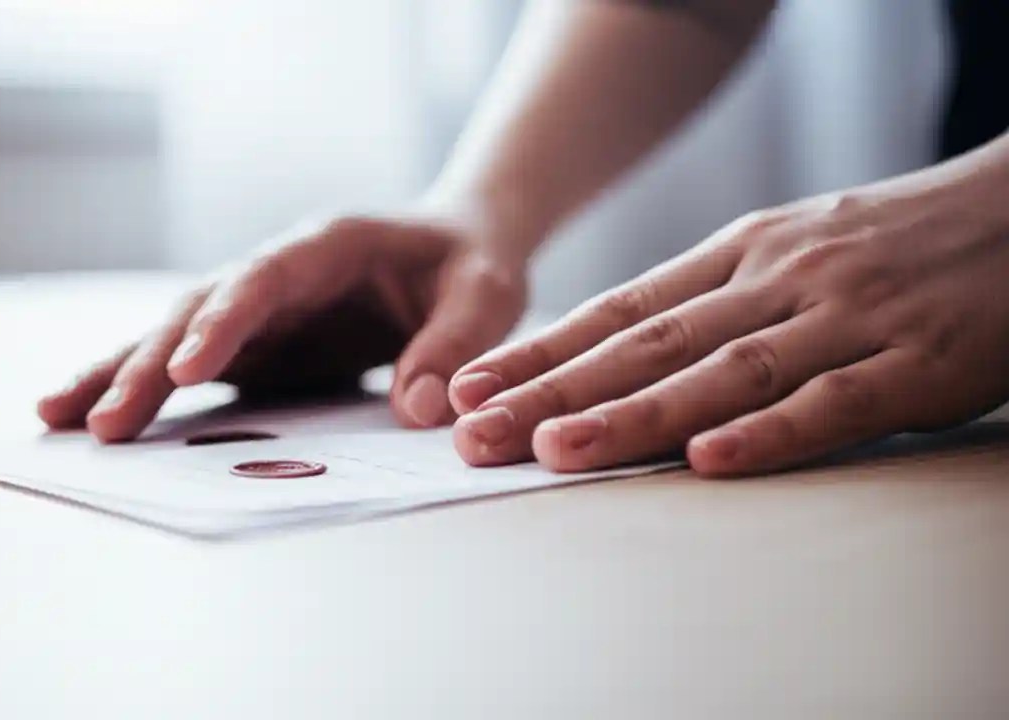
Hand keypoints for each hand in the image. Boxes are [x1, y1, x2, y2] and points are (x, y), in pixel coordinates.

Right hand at [38, 213, 527, 441]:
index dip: (221, 322)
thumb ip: (453, 346)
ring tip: (53, 418)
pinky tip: (94, 420)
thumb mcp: (485, 295)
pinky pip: (190, 367)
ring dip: (118, 374)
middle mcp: (274, 273)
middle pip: (196, 312)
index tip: (182, 368)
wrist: (455, 251)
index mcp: (326, 245)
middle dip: (146, 365)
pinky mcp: (254, 345)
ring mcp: (256, 310)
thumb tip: (418, 410)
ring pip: (172, 336)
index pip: (262, 281)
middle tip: (101, 424)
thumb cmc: (471, 265)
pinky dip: (143, 390)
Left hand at [448, 171, 1008, 475]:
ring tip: (558, 448)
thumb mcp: (791, 246)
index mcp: (742, 253)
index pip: (620, 309)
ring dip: (635, 415)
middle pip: (648, 343)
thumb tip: (614, 350)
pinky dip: (769, 433)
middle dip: (553, 390)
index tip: (469, 388)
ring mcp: (847, 319)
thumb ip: (711, 296)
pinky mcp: (917, 363)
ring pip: (723, 372)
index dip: (540, 351)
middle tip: (478, 433)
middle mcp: (779, 279)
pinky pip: (835, 403)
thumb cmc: (893, 240)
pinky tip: (709, 461)